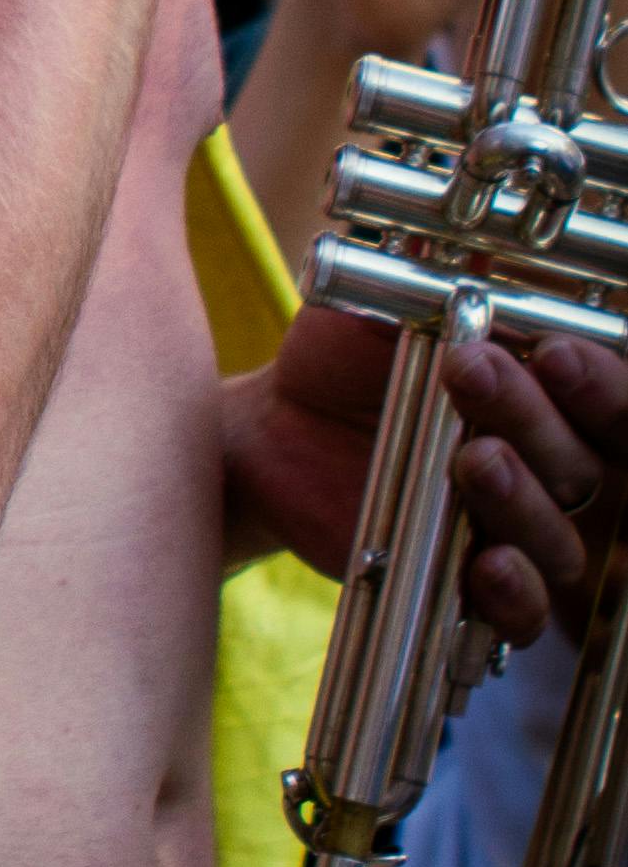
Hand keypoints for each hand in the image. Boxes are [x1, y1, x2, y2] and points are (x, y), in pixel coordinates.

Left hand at [225, 302, 627, 646]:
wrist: (273, 427)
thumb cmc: (345, 357)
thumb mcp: (380, 308)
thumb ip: (427, 284)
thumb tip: (458, 253)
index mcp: (549, 393)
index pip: (614, 396)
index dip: (603, 381)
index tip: (554, 351)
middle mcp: (549, 462)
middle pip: (588, 460)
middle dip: (537, 418)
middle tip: (473, 376)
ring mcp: (514, 528)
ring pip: (560, 535)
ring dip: (522, 498)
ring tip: (472, 460)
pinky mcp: (472, 586)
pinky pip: (524, 613)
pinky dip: (515, 593)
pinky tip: (489, 565)